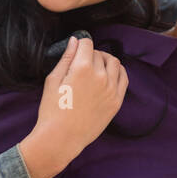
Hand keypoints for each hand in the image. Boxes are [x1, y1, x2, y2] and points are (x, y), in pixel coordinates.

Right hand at [22, 37, 127, 177]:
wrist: (62, 137)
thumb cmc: (52, 109)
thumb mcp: (53, 80)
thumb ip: (66, 58)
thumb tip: (75, 41)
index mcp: (82, 68)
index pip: (87, 44)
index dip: (81, 43)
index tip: (77, 48)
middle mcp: (101, 76)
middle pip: (100, 54)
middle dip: (90, 54)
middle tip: (81, 62)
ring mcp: (112, 89)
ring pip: (115, 63)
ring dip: (105, 60)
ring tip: (95, 67)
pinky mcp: (117, 101)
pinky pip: (124, 78)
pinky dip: (118, 72)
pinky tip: (108, 75)